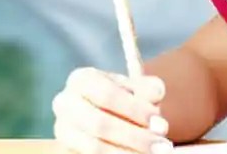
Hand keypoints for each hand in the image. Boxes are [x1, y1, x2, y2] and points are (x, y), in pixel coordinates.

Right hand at [53, 67, 172, 153]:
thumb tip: (155, 95)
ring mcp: (62, 130)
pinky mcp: (66, 151)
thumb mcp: (139, 88)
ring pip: (95, 148)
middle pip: (99, 124)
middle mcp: (65, 104)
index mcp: (81, 80)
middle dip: (135, 137)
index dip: (135, 110)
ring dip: (128, 153)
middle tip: (163, 146)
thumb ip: (150, 88)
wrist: (107, 117)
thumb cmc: (126, 99)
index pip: (106, 94)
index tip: (159, 123)